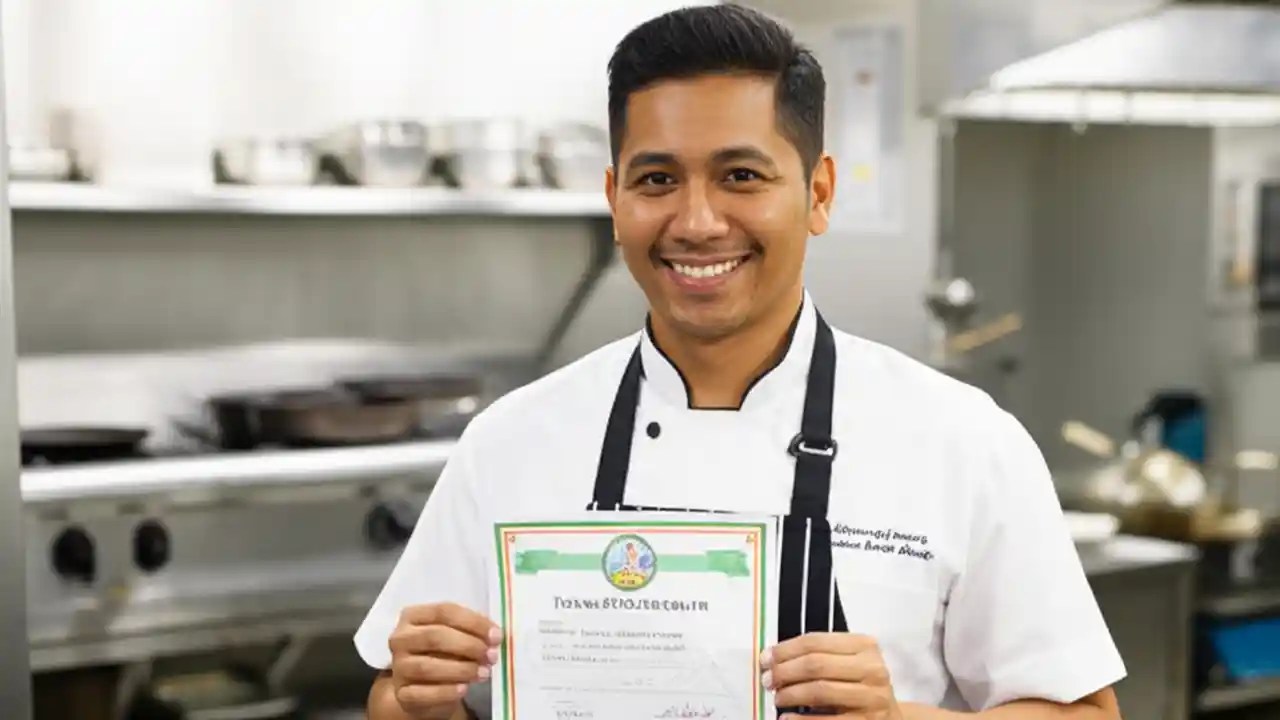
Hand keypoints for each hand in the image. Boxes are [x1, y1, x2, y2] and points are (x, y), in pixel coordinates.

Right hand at [389, 602, 501, 718]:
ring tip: (484, 672)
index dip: (473, 622)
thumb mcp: (453, 636)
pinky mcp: (402, 693)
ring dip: (461, 669)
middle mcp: (400, 639)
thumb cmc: (442, 654)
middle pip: (435, 636)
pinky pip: (423, 693)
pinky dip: (446, 692)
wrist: (423, 689)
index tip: (496, 635)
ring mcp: (398, 667)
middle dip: (468, 645)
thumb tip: (493, 636)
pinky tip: (464, 689)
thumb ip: (470, 631)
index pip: (444, 611)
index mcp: (413, 616)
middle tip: (491, 655)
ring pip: (428, 666)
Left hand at [761, 633, 902, 719]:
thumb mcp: (849, 663)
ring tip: (777, 699)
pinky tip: (787, 719)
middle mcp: (872, 669)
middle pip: (815, 664)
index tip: (765, 659)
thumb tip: (772, 659)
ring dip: (790, 695)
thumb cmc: (861, 686)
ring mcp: (872, 698)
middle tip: (767, 680)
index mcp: (865, 646)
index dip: (785, 650)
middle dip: (784, 672)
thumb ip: (819, 656)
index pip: (815, 641)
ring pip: (819, 690)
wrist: (892, 718)